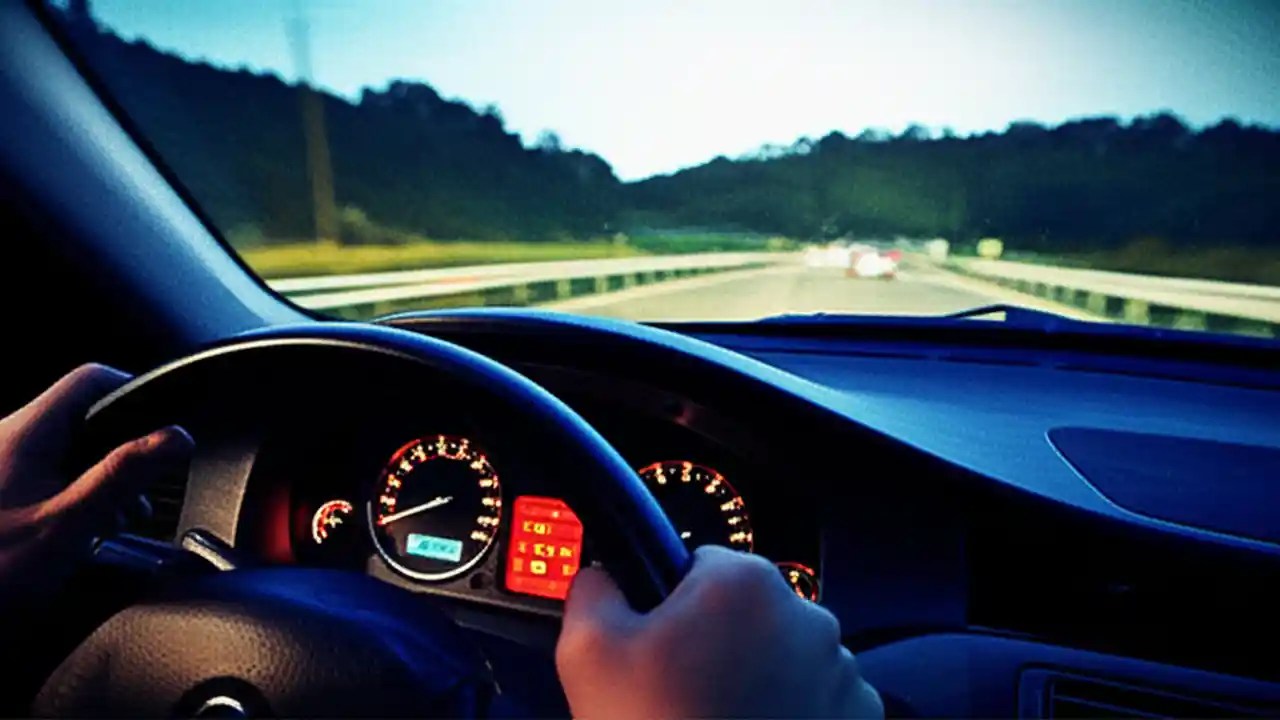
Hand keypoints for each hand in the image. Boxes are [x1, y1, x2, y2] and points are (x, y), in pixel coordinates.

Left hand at [0, 364, 193, 605]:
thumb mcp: (66, 525)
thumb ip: (122, 475)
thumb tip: (176, 437)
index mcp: (24, 433)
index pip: (91, 381)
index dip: (135, 393)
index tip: (164, 428)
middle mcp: (4, 438)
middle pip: (81, 419)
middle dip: (120, 455)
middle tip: (136, 498)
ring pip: (62, 450)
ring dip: (95, 480)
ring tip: (106, 525)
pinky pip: (42, 474)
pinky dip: (69, 495)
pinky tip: (76, 534)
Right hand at [556, 545, 883, 718]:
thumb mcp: (588, 653)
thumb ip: (593, 589)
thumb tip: (602, 576)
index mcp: (742, 581)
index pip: (700, 565)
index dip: (671, 607)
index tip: (661, 649)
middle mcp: (805, 613)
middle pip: (746, 612)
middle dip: (718, 643)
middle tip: (682, 695)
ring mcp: (839, 668)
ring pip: (784, 655)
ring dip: (758, 678)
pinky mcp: (856, 715)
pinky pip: (816, 698)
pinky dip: (790, 712)